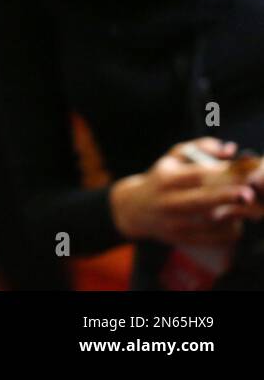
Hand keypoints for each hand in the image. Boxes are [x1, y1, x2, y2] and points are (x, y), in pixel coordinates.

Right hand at [110, 137, 263, 247]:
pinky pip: (208, 239)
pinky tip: (238, 226)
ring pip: (206, 222)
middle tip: (248, 195)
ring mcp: (172, 222)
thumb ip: (200, 147)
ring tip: (252, 212)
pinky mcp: (179, 238)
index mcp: (166, 178)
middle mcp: (167, 201)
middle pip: (200, 199)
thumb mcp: (171, 158)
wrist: (133, 209)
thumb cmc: (160, 179)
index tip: (242, 173)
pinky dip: (226, 234)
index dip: (219, 173)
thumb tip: (229, 149)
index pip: (194, 174)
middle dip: (226, 197)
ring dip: (232, 218)